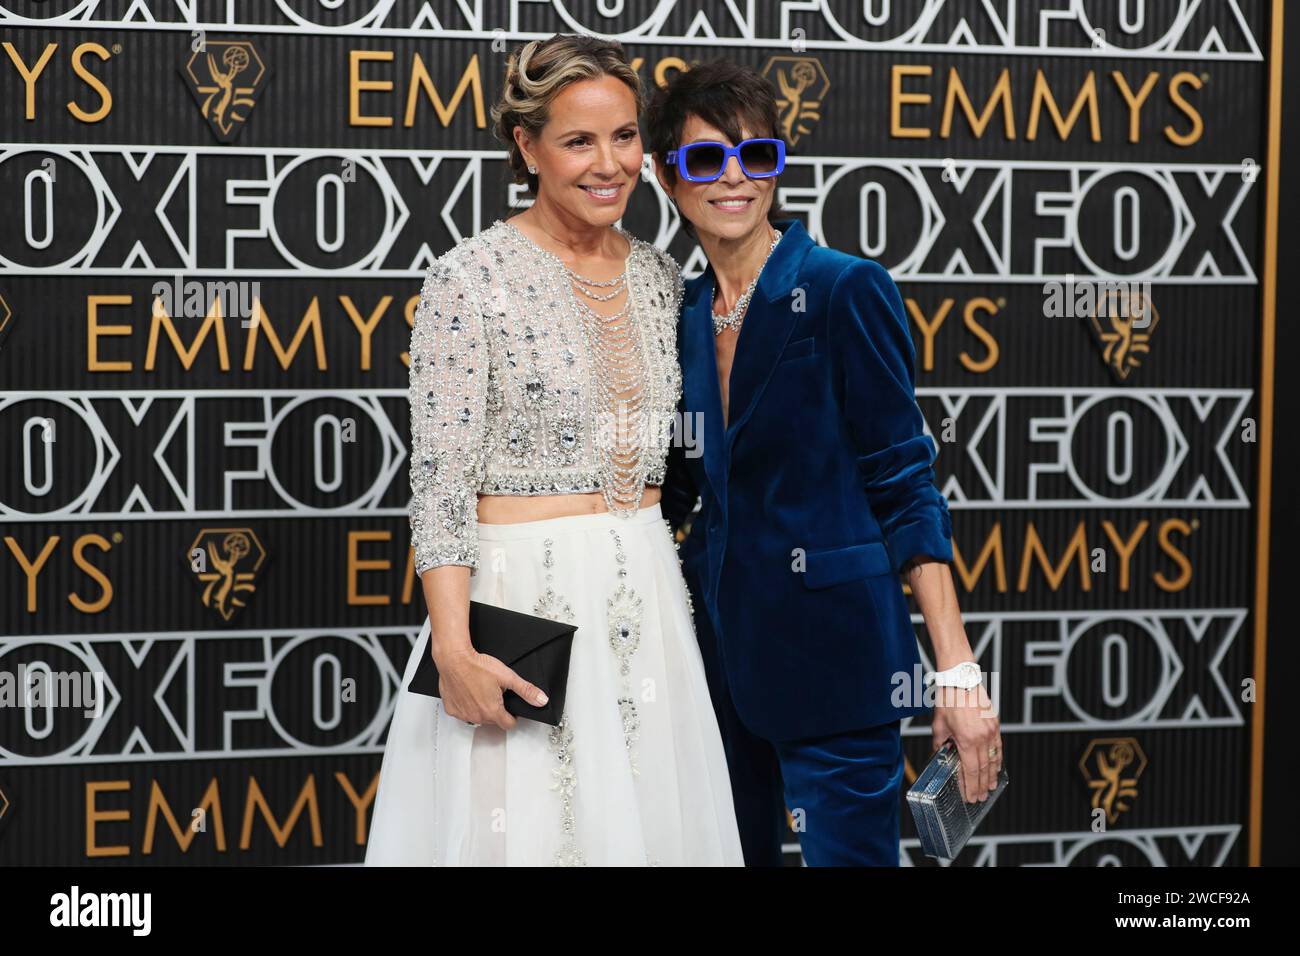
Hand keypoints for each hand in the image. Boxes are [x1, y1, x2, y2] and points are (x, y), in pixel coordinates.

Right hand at [434, 646, 547, 730]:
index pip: (508, 724)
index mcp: (493, 711)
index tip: (510, 707)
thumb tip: (541, 700)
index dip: (513, 716)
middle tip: (494, 693)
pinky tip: (468, 693)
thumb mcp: (507, 676)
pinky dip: (466, 706)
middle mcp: (477, 717)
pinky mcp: (452, 710)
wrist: (454, 659)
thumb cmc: (477, 666)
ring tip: (481, 691)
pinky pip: (462, 713)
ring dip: (481, 709)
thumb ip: (526, 690)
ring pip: (477, 718)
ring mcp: (463, 715)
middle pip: (493, 721)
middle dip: (496, 710)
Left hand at [930, 682, 1001, 802]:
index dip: (969, 786)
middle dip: (981, 786)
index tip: (969, 796)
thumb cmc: (948, 700)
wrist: (961, 681)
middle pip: (983, 769)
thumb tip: (939, 756)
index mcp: (966, 740)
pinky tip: (996, 769)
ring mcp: (990, 731)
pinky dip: (998, 760)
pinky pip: (998, 748)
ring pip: (993, 760)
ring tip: (990, 788)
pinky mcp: (995, 725)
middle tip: (980, 798)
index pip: (970, 770)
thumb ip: (940, 744)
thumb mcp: (939, 725)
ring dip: (991, 776)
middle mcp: (981, 738)